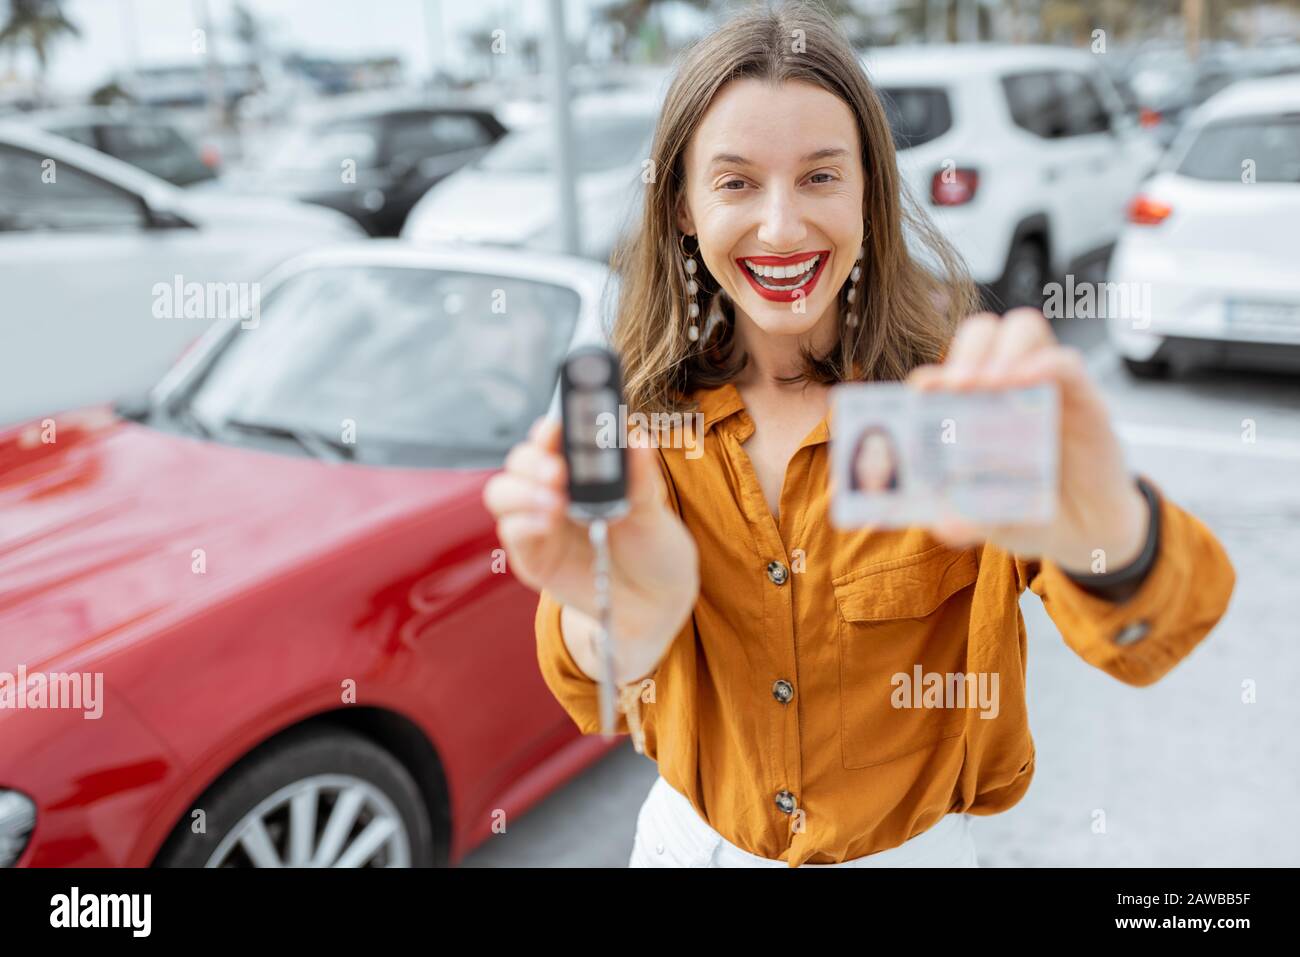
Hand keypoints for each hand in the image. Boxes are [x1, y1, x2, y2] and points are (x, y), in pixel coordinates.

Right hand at [483, 416, 698, 647]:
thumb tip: (636, 439)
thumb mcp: (653, 509)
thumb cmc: (652, 545)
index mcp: (580, 469)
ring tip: (556, 502)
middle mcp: (553, 490)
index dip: (550, 429)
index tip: (557, 427)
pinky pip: (512, 533)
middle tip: (556, 471)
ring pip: (502, 493)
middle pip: (519, 460)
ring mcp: (539, 523)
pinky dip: (524, 523)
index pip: (552, 437)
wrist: (655, 601)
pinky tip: (548, 523)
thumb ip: (640, 476)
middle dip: (532, 460)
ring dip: (522, 491)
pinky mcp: (533, 558)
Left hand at [906, 309, 1147, 574]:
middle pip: (984, 332)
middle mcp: (1009, 387)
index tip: (921, 392)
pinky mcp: (1085, 399)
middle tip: (956, 386)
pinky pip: (1066, 363)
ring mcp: (1047, 387)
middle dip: (965, 352)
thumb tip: (943, 523)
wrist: (1085, 532)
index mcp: (975, 407)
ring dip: (999, 352)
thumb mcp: (989, 520)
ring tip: (986, 385)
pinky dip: (1043, 365)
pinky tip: (1023, 383)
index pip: (949, 369)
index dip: (932, 375)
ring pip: (1024, 330)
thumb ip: (964, 521)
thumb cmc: (1028, 512)